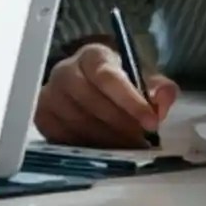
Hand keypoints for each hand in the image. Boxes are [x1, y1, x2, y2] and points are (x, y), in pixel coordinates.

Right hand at [35, 44, 178, 148]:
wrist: (85, 85)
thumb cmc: (116, 83)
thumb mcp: (142, 78)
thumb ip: (158, 88)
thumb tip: (163, 99)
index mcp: (92, 56)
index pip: (108, 77)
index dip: (130, 101)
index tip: (151, 123)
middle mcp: (65, 71)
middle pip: (91, 101)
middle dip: (120, 124)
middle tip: (141, 141)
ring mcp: (49, 94)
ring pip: (77, 122)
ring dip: (105, 139)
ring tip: (126, 147)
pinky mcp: (41, 115)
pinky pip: (62, 136)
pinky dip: (85, 146)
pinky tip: (102, 149)